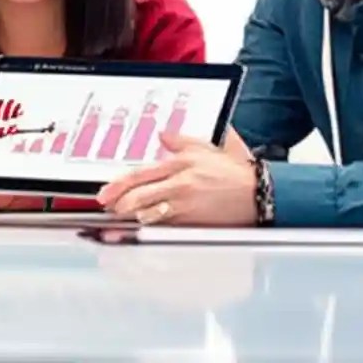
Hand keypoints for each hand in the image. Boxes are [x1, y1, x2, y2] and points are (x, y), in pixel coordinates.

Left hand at [97, 132, 257, 226]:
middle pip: (138, 196)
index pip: (139, 175)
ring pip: (147, 213)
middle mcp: (178, 184)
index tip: (105, 194)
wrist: (258, 194)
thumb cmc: (234, 173)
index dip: (118, 186)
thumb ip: (181, 141)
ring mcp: (184, 205)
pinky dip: (150, 227)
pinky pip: (163, 226)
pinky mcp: (192, 222)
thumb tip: (163, 135)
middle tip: (108, 208)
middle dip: (119, 204)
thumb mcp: (207, 148)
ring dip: (131, 217)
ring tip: (121, 219)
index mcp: (179, 164)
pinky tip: (143, 227)